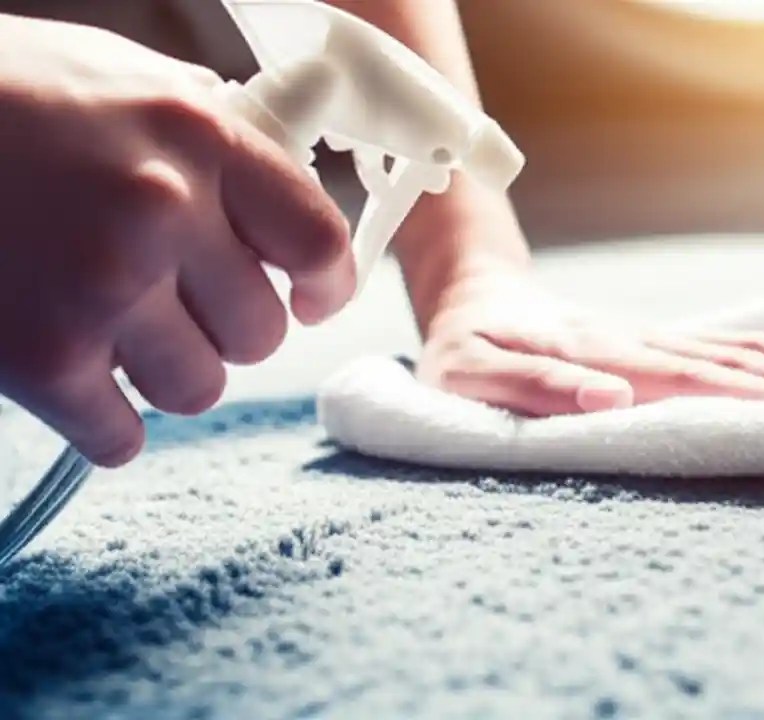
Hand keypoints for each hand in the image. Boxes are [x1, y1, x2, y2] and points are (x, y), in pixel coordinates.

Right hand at [0, 16, 352, 465]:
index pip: (317, 241)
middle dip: (228, 327)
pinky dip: (108, 426)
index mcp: (200, 138)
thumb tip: (276, 203)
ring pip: (200, 388)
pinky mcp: (39, 356)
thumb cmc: (4, 95)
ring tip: (122, 333)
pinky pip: (119, 438)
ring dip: (170, 374)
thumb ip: (210, 143)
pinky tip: (85, 388)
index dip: (325, 285)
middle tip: (180, 303)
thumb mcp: (127, 84)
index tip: (311, 299)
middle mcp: (162, 212)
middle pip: (260, 332)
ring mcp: (101, 288)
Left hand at [418, 269, 763, 416]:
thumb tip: (610, 397)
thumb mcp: (470, 376)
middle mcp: (648, 346)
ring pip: (753, 352)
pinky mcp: (665, 346)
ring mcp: (662, 342)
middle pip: (750, 364)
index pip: (705, 381)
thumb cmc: (465, 353)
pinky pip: (737, 351)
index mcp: (610, 358)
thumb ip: (532, 388)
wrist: (473, 299)